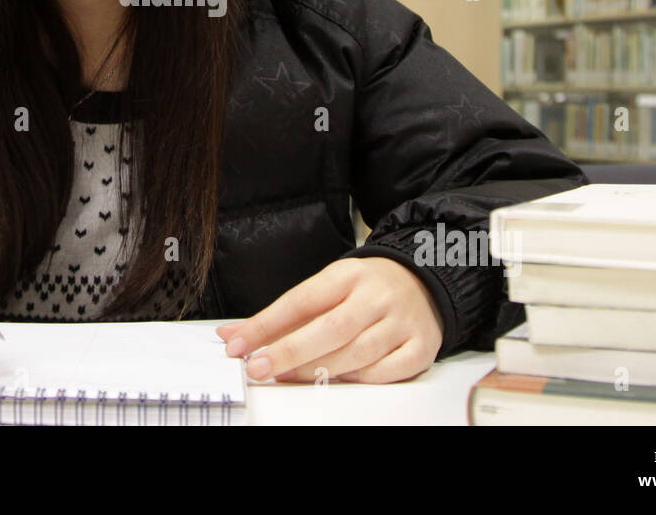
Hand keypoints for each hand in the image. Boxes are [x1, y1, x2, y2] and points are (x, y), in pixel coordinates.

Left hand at [214, 257, 444, 383]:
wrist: (424, 281)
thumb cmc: (365, 289)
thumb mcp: (324, 288)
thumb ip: (279, 316)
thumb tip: (231, 336)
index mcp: (348, 274)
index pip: (301, 300)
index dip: (266, 324)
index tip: (238, 345)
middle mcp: (376, 296)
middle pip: (330, 328)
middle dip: (289, 352)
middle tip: (257, 369)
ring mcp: (402, 322)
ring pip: (357, 353)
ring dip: (318, 370)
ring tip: (286, 377)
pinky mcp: (421, 347)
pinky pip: (388, 371)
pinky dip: (360, 379)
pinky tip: (337, 380)